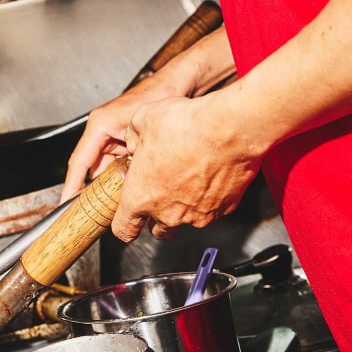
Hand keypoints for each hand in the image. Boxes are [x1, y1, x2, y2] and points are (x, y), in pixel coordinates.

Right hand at [61, 58, 209, 203]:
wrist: (182, 82)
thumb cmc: (161, 95)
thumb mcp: (143, 131)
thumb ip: (133, 158)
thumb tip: (131, 188)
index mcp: (99, 126)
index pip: (78, 162)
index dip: (72, 186)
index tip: (66, 204)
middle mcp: (103, 131)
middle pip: (90, 169)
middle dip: (90, 192)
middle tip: (90, 215)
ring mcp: (114, 136)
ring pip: (105, 170)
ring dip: (109, 187)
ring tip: (111, 209)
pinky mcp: (126, 140)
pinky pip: (118, 165)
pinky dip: (122, 179)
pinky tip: (129, 193)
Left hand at [113, 91, 261, 242]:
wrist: (227, 129)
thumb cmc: (183, 125)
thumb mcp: (141, 120)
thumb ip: (132, 138)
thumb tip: (135, 143)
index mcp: (141, 197)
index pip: (123, 229)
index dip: (123, 225)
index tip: (126, 220)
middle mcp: (168, 213)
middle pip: (157, 231)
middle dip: (155, 217)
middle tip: (159, 193)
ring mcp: (197, 215)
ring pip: (186, 220)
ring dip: (184, 205)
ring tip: (188, 177)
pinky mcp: (223, 209)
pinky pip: (211, 209)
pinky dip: (209, 198)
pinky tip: (209, 175)